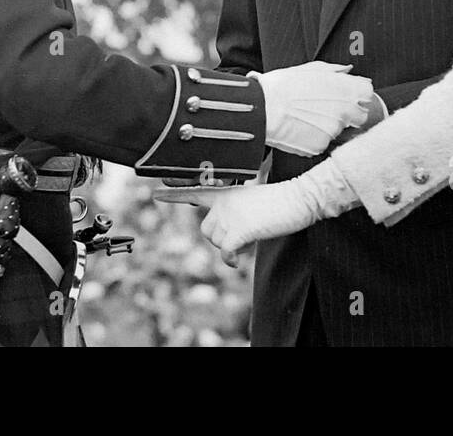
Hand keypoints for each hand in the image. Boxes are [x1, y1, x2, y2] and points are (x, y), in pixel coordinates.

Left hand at [155, 181, 321, 266]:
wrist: (297, 199)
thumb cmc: (280, 202)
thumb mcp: (251, 203)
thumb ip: (234, 214)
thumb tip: (228, 243)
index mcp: (225, 192)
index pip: (194, 192)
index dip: (173, 195)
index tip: (155, 193)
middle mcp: (222, 203)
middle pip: (207, 231)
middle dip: (223, 239)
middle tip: (247, 233)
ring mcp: (228, 215)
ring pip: (217, 242)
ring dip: (233, 246)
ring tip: (254, 233)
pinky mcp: (238, 229)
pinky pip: (226, 252)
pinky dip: (231, 259)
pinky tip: (238, 259)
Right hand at [253, 62, 372, 155]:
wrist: (262, 109)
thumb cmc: (282, 86)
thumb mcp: (309, 69)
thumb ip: (334, 70)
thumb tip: (348, 70)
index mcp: (347, 90)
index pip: (367, 94)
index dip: (356, 95)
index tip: (346, 95)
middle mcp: (345, 112)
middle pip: (358, 116)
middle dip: (347, 113)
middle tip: (324, 108)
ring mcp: (334, 131)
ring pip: (338, 130)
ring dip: (328, 125)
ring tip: (305, 116)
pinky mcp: (321, 146)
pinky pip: (323, 142)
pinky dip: (314, 137)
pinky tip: (300, 127)